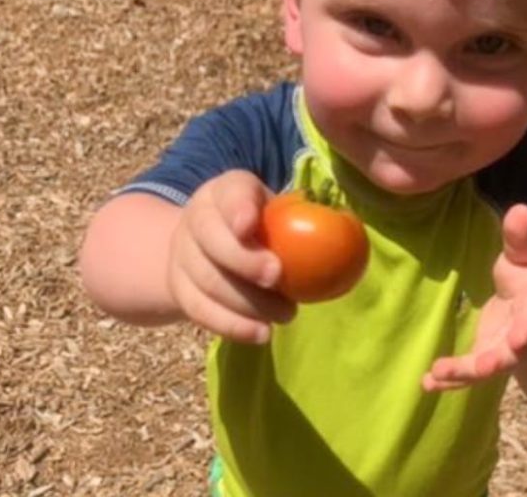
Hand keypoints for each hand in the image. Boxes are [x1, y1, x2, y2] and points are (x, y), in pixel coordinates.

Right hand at [166, 170, 296, 343]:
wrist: (203, 248)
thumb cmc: (258, 227)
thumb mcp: (274, 210)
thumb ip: (299, 215)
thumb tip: (347, 225)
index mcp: (225, 191)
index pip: (230, 192)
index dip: (238, 208)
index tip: (250, 226)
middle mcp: (197, 217)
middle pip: (210, 239)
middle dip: (243, 260)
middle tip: (277, 277)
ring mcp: (182, 254)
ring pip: (207, 280)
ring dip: (247, 302)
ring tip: (286, 314)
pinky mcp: (178, 289)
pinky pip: (199, 311)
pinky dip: (231, 326)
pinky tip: (261, 334)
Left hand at [422, 203, 526, 390]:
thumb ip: (522, 238)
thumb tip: (521, 209)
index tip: (518, 339)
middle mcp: (526, 336)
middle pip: (512, 353)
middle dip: (497, 360)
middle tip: (481, 366)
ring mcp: (504, 351)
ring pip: (486, 367)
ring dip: (463, 374)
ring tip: (436, 375)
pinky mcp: (484, 357)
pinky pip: (468, 372)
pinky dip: (449, 380)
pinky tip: (426, 383)